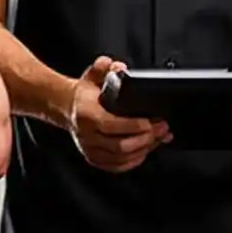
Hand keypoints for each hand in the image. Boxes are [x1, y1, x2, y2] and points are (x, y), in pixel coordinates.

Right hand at [67, 56, 170, 172]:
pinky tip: (146, 150)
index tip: (150, 121)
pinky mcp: (95, 159)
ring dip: (144, 149)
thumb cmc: (85, 94)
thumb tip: (119, 67)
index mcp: (86, 114)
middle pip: (119, 146)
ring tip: (160, 137)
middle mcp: (86, 135)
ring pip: (121, 158)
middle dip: (146, 138)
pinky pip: (117, 166)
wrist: (69, 108)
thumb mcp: (93, 75)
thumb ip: (104, 66)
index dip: (133, 126)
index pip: (110, 125)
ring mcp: (90, 149)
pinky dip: (134, 160)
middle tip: (162, 128)